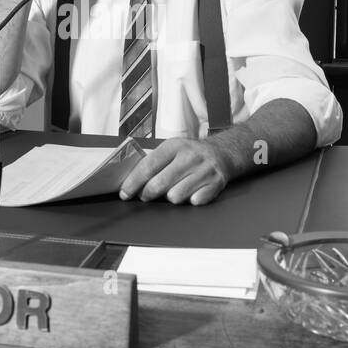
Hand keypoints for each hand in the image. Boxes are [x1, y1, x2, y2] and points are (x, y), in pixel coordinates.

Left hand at [119, 138, 236, 205]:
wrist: (222, 153)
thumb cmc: (191, 154)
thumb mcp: (172, 149)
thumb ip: (154, 162)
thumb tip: (130, 181)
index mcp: (175, 146)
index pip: (148, 166)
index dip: (133, 182)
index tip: (125, 193)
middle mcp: (190, 157)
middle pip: (159, 184)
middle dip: (147, 194)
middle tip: (145, 196)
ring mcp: (204, 170)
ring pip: (176, 197)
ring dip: (170, 197)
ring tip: (172, 191)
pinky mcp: (216, 183)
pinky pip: (195, 201)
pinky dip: (190, 200)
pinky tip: (190, 193)